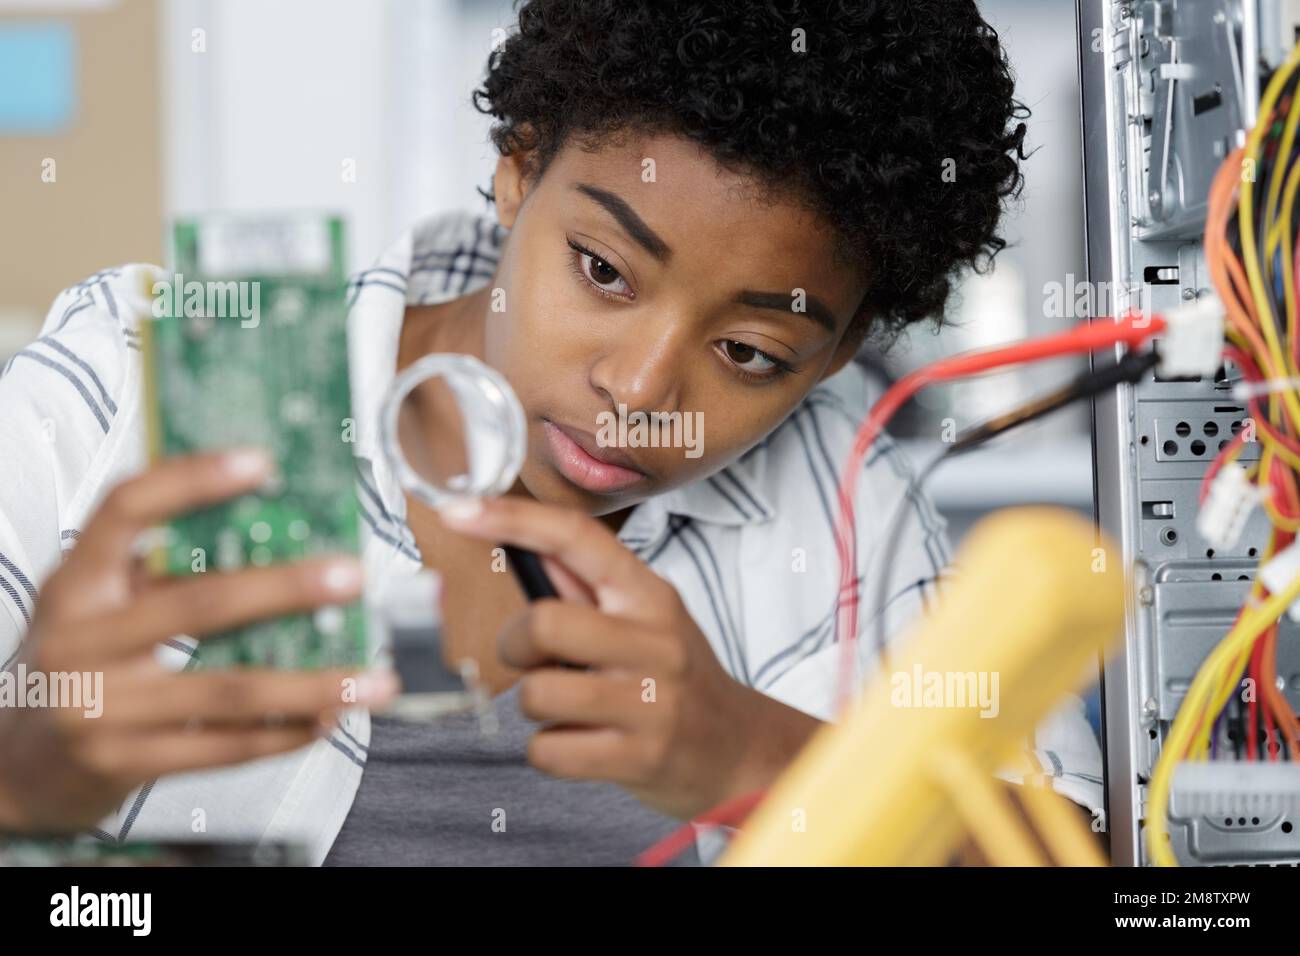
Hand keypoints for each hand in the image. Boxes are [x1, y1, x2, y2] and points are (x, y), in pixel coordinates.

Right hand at [0, 449, 397, 832]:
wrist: (13, 767)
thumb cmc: (78, 662)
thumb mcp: (95, 604)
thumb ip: (158, 566)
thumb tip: (269, 520)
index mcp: (74, 584)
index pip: (125, 511)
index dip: (191, 481)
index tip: (262, 462)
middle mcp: (80, 642)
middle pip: (198, 605)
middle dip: (284, 589)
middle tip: (353, 575)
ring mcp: (100, 709)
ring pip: (227, 690)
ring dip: (312, 685)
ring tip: (376, 677)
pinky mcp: (124, 764)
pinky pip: (222, 748)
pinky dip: (284, 734)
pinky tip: (331, 720)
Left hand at [439, 496, 822, 819]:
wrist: (738, 750)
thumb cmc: (677, 677)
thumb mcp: (646, 618)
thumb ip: (586, 584)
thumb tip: (524, 537)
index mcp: (649, 596)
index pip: (577, 539)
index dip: (513, 520)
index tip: (461, 511)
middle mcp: (654, 642)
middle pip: (543, 623)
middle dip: (516, 645)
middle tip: (533, 660)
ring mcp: (651, 703)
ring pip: (537, 693)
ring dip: (534, 704)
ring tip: (569, 705)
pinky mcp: (640, 758)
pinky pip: (548, 751)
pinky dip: (549, 750)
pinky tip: (581, 742)